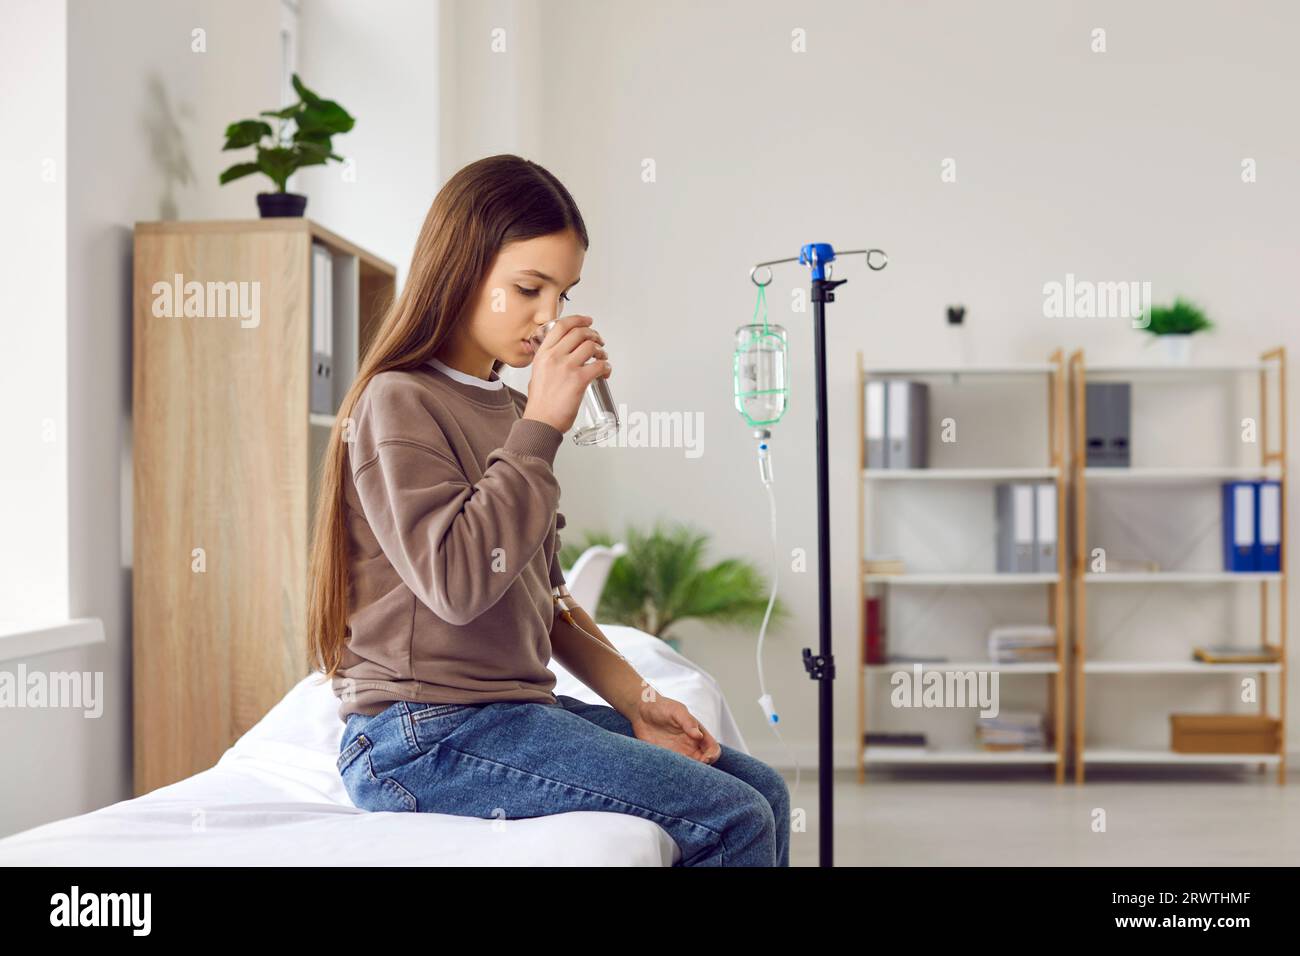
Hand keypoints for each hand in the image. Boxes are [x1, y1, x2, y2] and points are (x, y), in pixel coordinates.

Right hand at [522, 314, 611, 433]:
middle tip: (598, 341)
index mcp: (543, 354)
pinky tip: (605, 372)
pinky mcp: (579, 380)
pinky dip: (606, 367)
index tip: (587, 321)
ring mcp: (567, 367)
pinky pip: (599, 366)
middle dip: (593, 335)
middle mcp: (554, 357)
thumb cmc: (540, 404)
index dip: (578, 320)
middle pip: (579, 333)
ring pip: (591, 346)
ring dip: (601, 351)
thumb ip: (547, 363)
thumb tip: (559, 359)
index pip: (561, 326)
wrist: (541, 422)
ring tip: (602, 358)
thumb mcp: (536, 375)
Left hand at [630, 694, 721, 764]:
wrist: (641, 711)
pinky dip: (675, 774)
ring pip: (690, 769)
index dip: (712, 755)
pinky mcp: (666, 758)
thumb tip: (699, 736)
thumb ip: (688, 722)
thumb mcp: (676, 710)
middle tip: (692, 768)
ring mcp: (678, 753)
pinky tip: (669, 771)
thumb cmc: (662, 706)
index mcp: (698, 733)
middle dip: (702, 769)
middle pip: (704, 763)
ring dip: (688, 773)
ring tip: (679, 771)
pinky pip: (674, 770)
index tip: (705, 758)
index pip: (713, 748)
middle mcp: (691, 746)